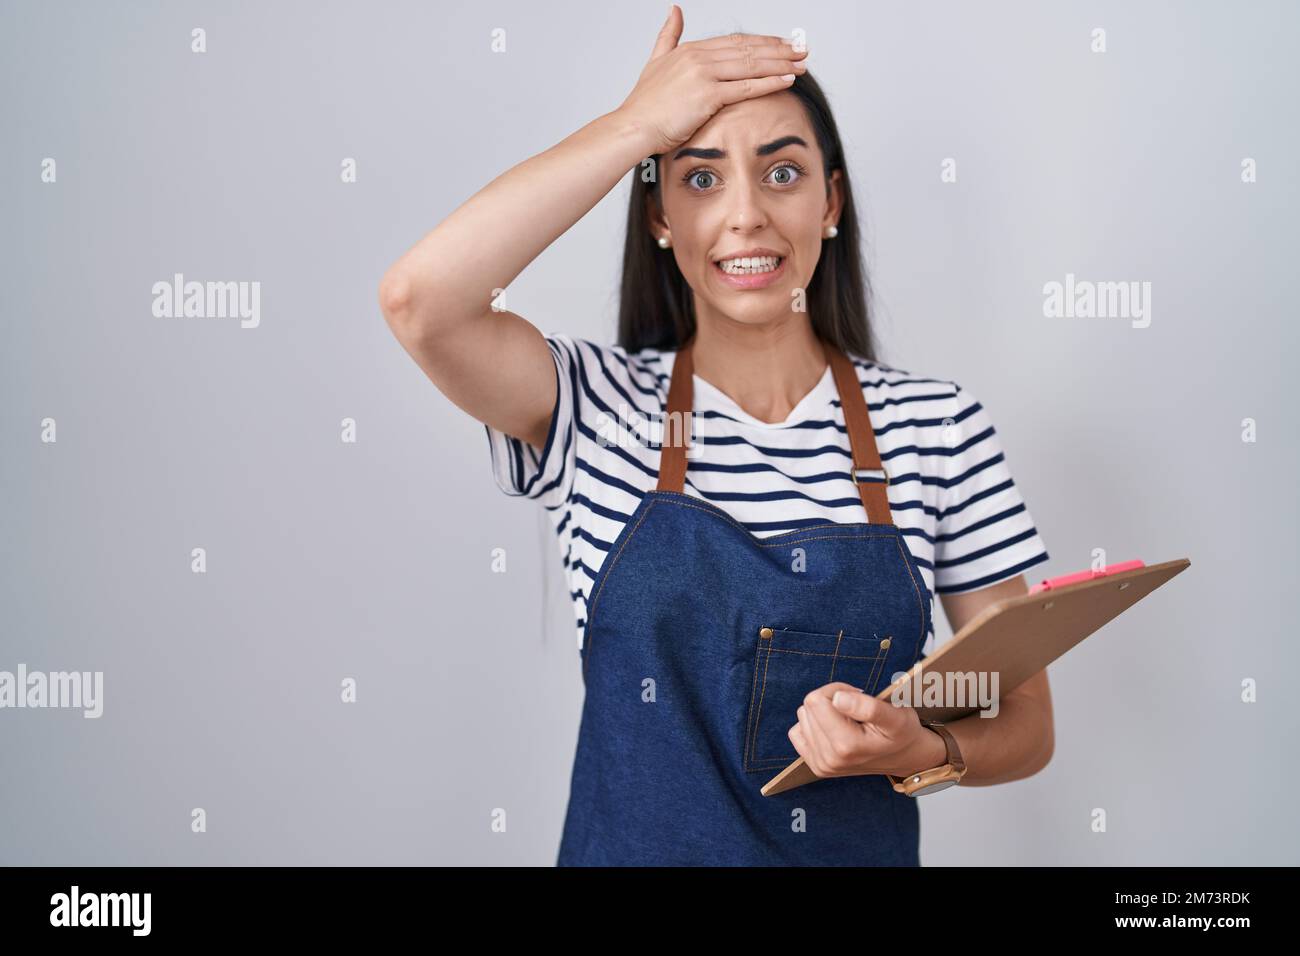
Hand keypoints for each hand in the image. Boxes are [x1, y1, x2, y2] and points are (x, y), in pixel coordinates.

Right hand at [615, 4, 808, 155]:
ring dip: (780, 64)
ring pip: (751, 65)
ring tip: (801, 64)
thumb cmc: (644, 104)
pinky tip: (786, 80)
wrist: (633, 126)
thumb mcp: (656, 61)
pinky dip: (769, 82)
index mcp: (691, 49)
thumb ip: (668, 35)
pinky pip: (746, 87)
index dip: (763, 42)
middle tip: (802, 51)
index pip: (736, 42)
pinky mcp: (707, 95)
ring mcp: (704, 74)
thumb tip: (675, 10)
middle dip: (779, 50)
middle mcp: (699, 57)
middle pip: (748, 50)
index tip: (783, 44)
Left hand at [788, 682, 944, 779]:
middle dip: (831, 699)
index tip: (860, 698)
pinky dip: (814, 725)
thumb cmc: (902, 732)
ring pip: (804, 716)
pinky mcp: (817, 766)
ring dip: (825, 712)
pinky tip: (835, 729)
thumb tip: (837, 699)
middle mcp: (830, 759)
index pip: (816, 700)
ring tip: (849, 720)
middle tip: (855, 708)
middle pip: (808, 706)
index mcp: (846, 746)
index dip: (839, 690)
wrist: (904, 756)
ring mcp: (822, 765)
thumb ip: (869, 707)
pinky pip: (797, 731)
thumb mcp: (896, 716)